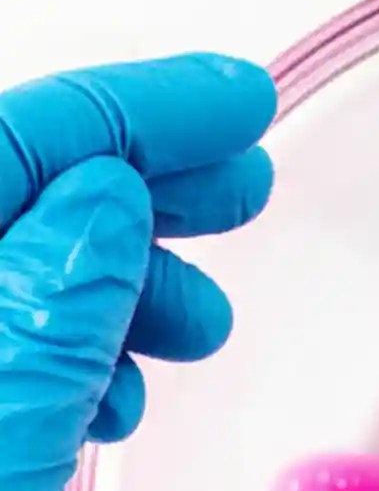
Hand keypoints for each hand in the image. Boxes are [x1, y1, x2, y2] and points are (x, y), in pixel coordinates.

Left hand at [0, 54, 274, 490]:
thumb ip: (39, 315)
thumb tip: (100, 204)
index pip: (9, 151)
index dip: (131, 114)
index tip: (232, 104)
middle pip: (20, 203)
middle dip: (142, 183)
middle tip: (243, 176)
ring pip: (29, 279)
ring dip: (128, 282)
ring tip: (204, 315)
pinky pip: (23, 352)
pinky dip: (92, 351)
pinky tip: (131, 386)